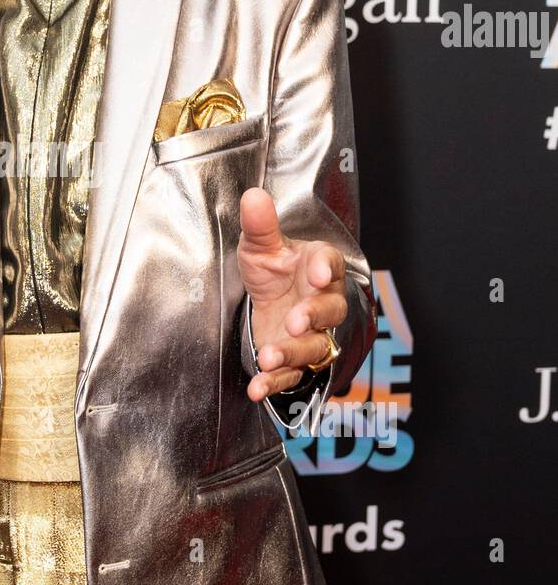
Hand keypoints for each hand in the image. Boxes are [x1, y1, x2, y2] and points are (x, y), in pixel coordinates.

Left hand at [237, 187, 346, 402]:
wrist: (267, 301)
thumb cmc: (274, 270)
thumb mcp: (260, 246)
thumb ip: (260, 226)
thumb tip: (253, 196)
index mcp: (319, 267)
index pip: (330, 264)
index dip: (326, 268)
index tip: (316, 272)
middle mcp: (322, 302)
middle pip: (330, 310)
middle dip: (313, 315)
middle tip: (294, 319)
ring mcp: (311, 334)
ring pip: (313, 346)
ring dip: (292, 353)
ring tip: (268, 356)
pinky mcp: (295, 361)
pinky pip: (291, 375)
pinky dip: (275, 383)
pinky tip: (256, 388)